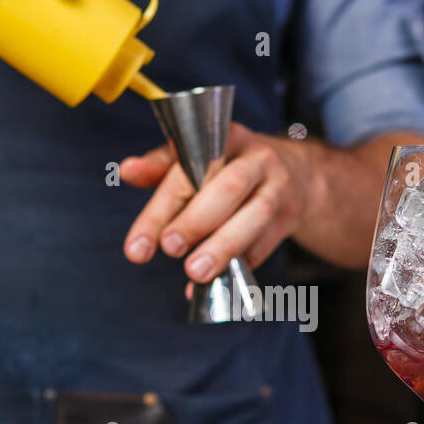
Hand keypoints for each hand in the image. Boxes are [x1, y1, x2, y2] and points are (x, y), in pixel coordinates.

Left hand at [119, 124, 311, 283]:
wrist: (297, 174)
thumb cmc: (231, 165)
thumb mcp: (199, 156)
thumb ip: (161, 166)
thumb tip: (127, 171)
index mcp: (226, 138)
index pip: (189, 169)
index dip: (162, 206)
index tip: (139, 245)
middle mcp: (256, 159)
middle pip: (228, 187)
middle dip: (196, 221)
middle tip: (170, 248)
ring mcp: (278, 188)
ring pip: (254, 216)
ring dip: (223, 246)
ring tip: (195, 273)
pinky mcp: (289, 219)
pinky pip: (265, 245)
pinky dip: (239, 268)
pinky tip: (215, 286)